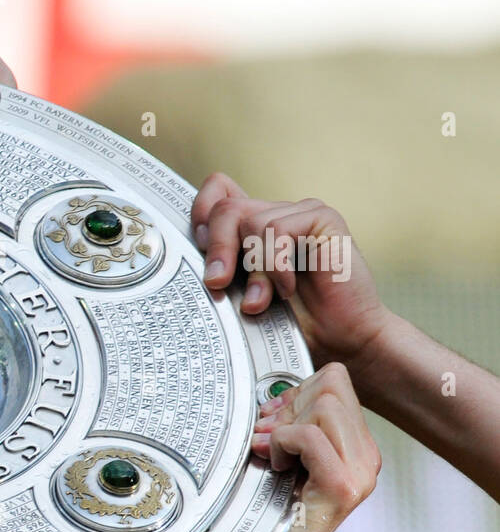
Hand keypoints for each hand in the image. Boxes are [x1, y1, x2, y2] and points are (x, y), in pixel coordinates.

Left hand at [192, 172, 390, 367]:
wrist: (339, 341)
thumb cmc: (291, 324)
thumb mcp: (238, 296)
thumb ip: (221, 268)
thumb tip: (192, 250)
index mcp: (252, 230)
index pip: (218, 191)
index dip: (201, 210)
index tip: (199, 247)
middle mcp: (274, 216)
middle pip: (224, 208)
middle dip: (216, 250)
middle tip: (218, 284)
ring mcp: (299, 214)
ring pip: (248, 221)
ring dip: (251, 269)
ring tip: (262, 300)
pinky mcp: (322, 218)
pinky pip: (276, 230)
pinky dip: (274, 266)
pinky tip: (286, 289)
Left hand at [252, 363, 379, 531]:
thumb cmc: (273, 507)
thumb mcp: (283, 452)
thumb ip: (288, 421)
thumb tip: (270, 400)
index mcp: (354, 443)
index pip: (335, 382)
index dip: (298, 390)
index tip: (273, 416)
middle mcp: (364, 455)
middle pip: (332, 387)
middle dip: (289, 403)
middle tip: (266, 434)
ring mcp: (359, 471)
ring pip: (325, 405)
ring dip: (284, 424)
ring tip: (270, 450)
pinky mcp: (343, 486)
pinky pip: (309, 436)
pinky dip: (282, 442)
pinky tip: (275, 464)